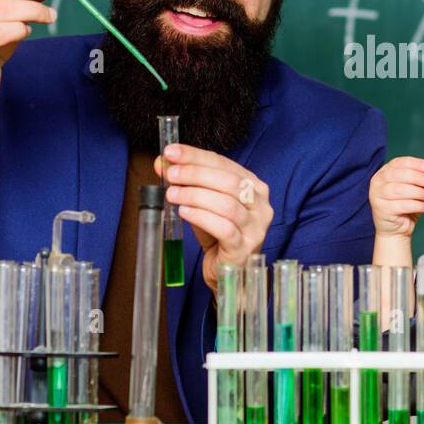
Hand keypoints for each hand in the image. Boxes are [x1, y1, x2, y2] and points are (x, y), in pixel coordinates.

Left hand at [154, 144, 272, 290]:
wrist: (227, 272)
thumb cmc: (217, 234)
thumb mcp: (201, 203)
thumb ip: (186, 182)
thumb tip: (162, 162)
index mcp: (254, 186)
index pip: (224, 163)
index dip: (196, 156)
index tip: (171, 152)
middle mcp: (260, 205)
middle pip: (229, 181)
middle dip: (196, 174)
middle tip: (171, 174)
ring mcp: (255, 227)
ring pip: (227, 204)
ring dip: (196, 195)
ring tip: (173, 194)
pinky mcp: (244, 248)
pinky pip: (224, 228)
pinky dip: (201, 217)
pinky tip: (184, 212)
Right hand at [368, 156, 423, 239]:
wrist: (395, 230)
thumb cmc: (405, 207)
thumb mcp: (417, 190)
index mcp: (385, 172)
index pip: (399, 163)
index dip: (415, 163)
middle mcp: (378, 182)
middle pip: (398, 174)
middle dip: (417, 177)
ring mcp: (377, 196)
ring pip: (399, 190)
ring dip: (418, 192)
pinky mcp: (381, 210)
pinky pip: (401, 206)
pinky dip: (416, 205)